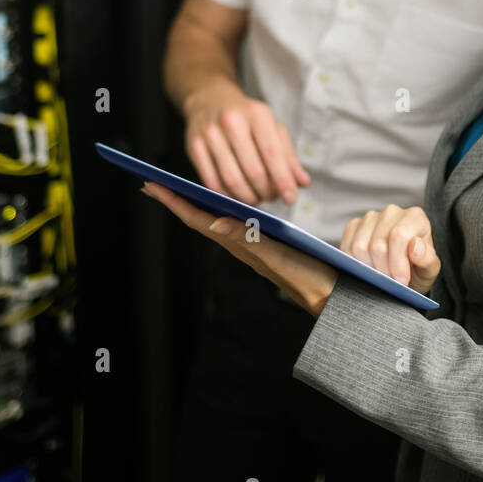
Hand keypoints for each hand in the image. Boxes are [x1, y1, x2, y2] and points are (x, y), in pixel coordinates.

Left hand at [140, 181, 336, 315]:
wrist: (330, 297)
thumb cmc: (308, 279)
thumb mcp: (278, 257)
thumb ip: (248, 239)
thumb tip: (215, 222)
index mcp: (240, 244)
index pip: (199, 219)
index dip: (175, 202)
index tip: (152, 186)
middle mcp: (241, 245)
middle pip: (201, 218)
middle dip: (177, 200)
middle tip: (154, 184)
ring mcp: (251, 246)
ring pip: (215, 221)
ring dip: (195, 204)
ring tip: (179, 190)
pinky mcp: (264, 246)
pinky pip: (234, 223)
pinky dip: (221, 209)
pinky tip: (222, 205)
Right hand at [182, 78, 310, 205]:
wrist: (209, 98)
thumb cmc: (247, 117)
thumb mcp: (272, 127)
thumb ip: (288, 156)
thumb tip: (302, 182)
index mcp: (257, 114)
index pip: (272, 154)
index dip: (283, 180)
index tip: (291, 199)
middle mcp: (232, 121)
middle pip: (253, 171)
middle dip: (266, 192)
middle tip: (271, 197)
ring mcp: (210, 133)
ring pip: (231, 180)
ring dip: (248, 198)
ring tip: (255, 198)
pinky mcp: (193, 146)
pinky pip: (212, 182)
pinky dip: (227, 196)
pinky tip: (236, 196)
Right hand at [341, 204, 439, 296]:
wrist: (403, 272)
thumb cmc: (418, 270)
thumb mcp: (429, 271)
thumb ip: (427, 260)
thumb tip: (415, 246)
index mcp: (415, 217)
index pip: (399, 235)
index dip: (398, 263)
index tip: (401, 281)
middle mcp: (392, 212)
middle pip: (378, 244)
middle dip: (384, 270)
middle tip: (391, 282)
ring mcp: (371, 217)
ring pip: (360, 247)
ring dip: (369, 268)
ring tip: (381, 275)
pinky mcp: (354, 225)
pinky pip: (347, 247)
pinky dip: (356, 264)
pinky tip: (369, 268)